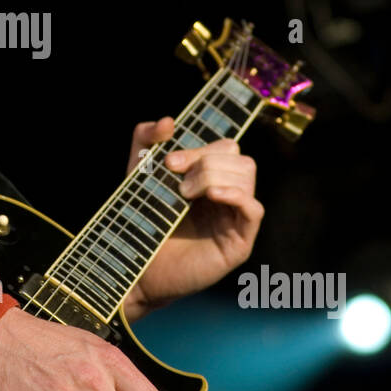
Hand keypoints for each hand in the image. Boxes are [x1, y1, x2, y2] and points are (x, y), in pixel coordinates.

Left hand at [122, 116, 264, 316]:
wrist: (135, 268)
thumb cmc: (140, 224)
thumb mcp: (138, 175)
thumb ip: (145, 141)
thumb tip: (168, 121)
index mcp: (211, 179)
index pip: (224, 148)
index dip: (199, 149)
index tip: (168, 163)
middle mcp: (227, 197)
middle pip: (239, 159)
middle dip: (207, 162)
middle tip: (177, 181)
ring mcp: (235, 219)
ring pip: (247, 177)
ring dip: (214, 177)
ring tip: (185, 195)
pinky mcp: (239, 243)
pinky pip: (255, 209)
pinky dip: (236, 196)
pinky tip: (211, 195)